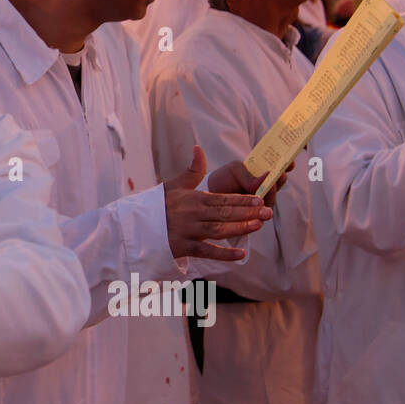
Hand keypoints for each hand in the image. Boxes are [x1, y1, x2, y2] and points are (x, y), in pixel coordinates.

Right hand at [164, 146, 273, 261]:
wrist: (136, 226)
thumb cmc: (157, 205)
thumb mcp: (174, 184)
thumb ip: (191, 170)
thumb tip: (198, 148)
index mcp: (193, 199)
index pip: (222, 198)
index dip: (241, 199)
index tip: (260, 198)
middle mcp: (192, 214)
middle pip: (224, 213)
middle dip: (247, 212)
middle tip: (268, 212)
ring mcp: (188, 232)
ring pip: (218, 230)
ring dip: (239, 228)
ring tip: (258, 225)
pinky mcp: (183, 247)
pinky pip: (206, 251)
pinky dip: (223, 254)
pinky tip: (240, 254)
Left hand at [208, 153, 291, 208]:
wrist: (210, 194)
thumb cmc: (224, 178)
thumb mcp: (236, 171)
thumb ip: (250, 176)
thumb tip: (267, 177)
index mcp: (263, 171)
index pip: (279, 167)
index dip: (287, 164)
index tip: (290, 162)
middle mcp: (266, 185)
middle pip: (280, 182)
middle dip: (280, 177)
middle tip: (279, 174)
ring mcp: (263, 199)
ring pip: (273, 196)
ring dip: (272, 192)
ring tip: (268, 187)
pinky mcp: (257, 213)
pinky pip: (264, 210)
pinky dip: (263, 206)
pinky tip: (261, 204)